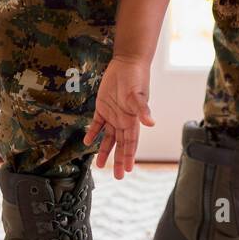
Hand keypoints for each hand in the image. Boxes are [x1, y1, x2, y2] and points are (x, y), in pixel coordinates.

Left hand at [83, 55, 155, 179]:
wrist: (127, 63)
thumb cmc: (135, 77)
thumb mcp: (138, 94)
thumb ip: (142, 109)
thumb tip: (151, 123)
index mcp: (132, 120)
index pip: (131, 143)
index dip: (129, 156)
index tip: (128, 170)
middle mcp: (124, 120)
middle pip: (121, 145)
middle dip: (119, 160)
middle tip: (118, 176)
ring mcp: (113, 115)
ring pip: (109, 138)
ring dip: (105, 151)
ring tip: (100, 165)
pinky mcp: (103, 108)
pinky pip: (97, 124)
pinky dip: (93, 133)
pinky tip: (87, 142)